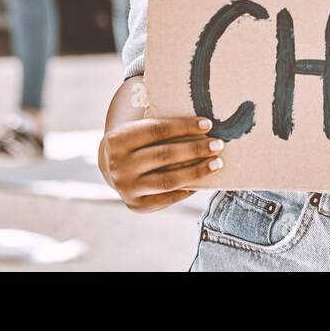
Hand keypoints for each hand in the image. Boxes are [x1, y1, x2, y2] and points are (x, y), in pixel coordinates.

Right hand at [99, 116, 223, 212]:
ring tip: (217, 163)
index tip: (208, 124)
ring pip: (168, 180)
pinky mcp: (136, 205)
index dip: (184, 127)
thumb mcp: (139, 128)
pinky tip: (202, 181)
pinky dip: (187, 189)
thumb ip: (163, 127)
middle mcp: (119, 166)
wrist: (111, 168)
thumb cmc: (136, 142)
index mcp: (118, 140)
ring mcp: (126, 188)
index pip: (157, 131)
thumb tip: (203, 126)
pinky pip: (167, 198)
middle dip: (195, 149)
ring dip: (197, 171)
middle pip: (164, 156)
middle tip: (218, 144)